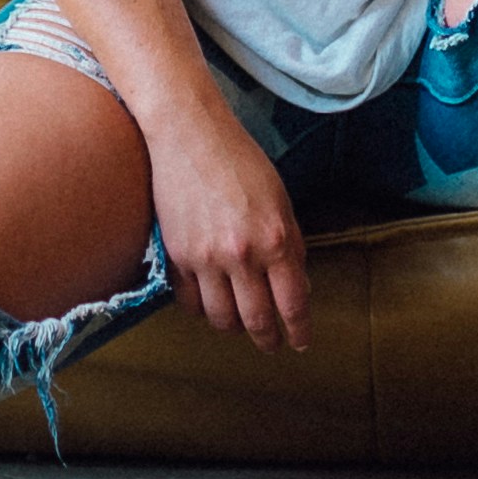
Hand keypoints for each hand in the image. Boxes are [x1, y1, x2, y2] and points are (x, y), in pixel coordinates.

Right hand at [148, 99, 311, 350]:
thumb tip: (296, 287)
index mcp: (275, 238)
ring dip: (233, 327)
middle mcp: (241, 254)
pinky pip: (189, 302)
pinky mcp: (176, 255)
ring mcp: (205, 258)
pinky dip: (202, 309)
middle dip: (267, 339)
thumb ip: (290, 245)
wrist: (190, 134)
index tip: (301, 343)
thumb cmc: (240, 161)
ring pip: (221, 319)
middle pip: (256, 321)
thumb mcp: (280, 199)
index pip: (291, 303)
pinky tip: (210, 301)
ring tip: (239, 321)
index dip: (298, 330)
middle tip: (271, 344)